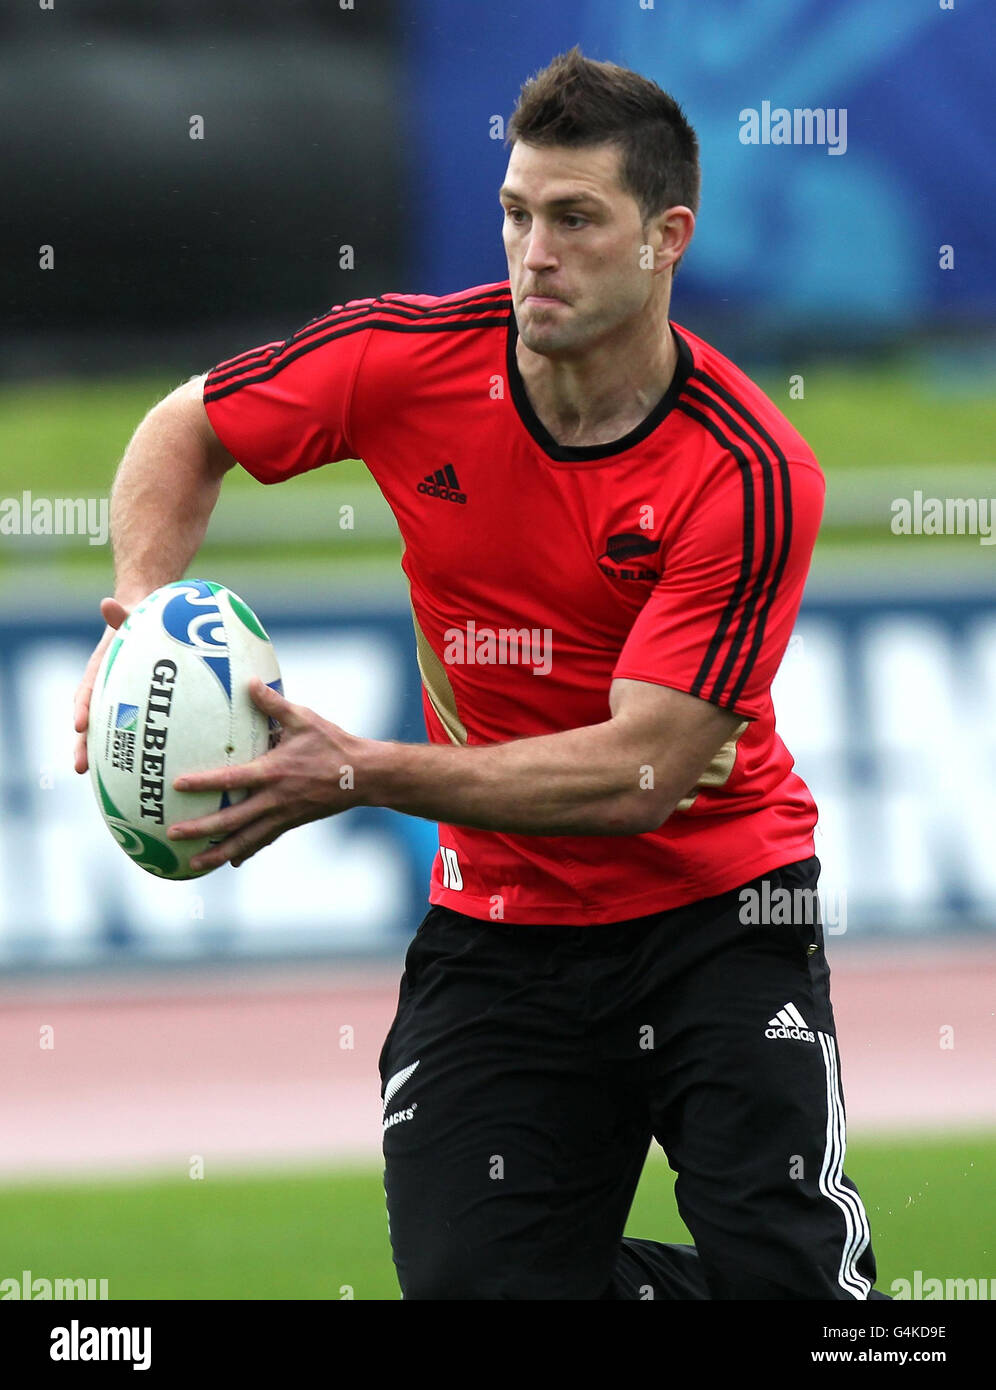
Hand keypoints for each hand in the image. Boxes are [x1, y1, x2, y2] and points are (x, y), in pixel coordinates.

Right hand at [73, 596, 131, 773]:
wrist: (147, 616)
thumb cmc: (141, 615)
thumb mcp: (133, 612)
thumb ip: (121, 613)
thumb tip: (108, 603)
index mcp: (101, 667)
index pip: (87, 690)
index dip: (83, 708)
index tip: (79, 725)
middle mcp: (105, 686)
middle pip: (91, 719)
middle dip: (84, 744)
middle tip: (80, 767)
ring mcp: (119, 697)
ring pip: (107, 728)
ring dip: (102, 752)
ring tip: (98, 778)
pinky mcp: (135, 704)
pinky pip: (131, 727)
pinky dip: (129, 746)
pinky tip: (136, 770)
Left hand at [167, 678, 364, 870]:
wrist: (364, 776)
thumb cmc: (333, 744)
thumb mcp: (304, 719)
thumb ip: (273, 703)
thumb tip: (249, 681)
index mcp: (273, 772)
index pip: (231, 780)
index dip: (203, 783)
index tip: (177, 785)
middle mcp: (275, 799)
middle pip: (231, 820)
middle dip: (201, 829)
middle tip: (172, 834)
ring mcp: (283, 815)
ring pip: (246, 840)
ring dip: (218, 853)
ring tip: (194, 864)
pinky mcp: (292, 823)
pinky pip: (264, 841)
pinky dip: (247, 851)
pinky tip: (232, 861)